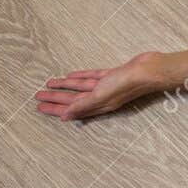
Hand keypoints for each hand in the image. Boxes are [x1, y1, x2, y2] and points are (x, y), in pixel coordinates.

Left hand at [35, 52, 160, 121]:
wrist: (149, 70)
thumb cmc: (126, 84)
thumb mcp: (101, 96)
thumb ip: (83, 105)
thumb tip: (64, 117)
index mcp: (98, 104)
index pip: (71, 108)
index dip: (54, 108)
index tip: (39, 107)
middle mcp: (101, 97)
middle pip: (73, 99)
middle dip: (55, 98)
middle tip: (38, 96)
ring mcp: (106, 86)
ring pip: (80, 87)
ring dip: (65, 86)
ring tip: (49, 84)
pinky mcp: (112, 75)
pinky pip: (92, 77)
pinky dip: (81, 76)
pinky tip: (71, 75)